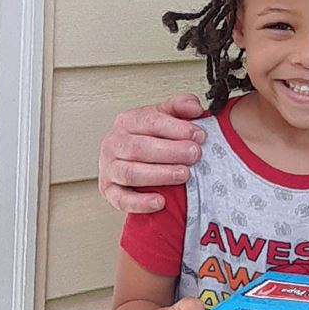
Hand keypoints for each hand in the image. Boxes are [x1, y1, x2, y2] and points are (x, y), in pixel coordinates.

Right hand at [98, 94, 205, 212]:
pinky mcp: (109, 190)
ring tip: (184, 174)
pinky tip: (160, 201)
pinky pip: (121, 199)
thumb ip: (181, 106)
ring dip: (160, 175)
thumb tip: (195, 108)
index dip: (177, 129)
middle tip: (195, 155)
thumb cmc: (151, 135)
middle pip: (140, 148)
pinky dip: (140, 202)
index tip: (199, 135)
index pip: (151, 122)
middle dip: (171, 152)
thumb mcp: (166, 115)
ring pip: (130, 173)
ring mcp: (109, 167)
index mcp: (128, 121)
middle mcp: (114, 143)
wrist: (131, 155)